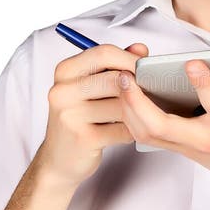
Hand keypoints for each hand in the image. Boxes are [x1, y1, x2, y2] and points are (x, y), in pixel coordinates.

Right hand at [36, 42, 149, 188]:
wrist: (58, 159)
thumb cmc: (79, 118)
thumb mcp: (91, 86)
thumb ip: (114, 65)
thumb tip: (141, 49)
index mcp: (65, 71)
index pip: (104, 53)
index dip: (131, 60)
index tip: (146, 68)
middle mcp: (62, 91)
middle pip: (115, 79)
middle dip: (138, 86)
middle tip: (151, 93)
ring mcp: (70, 116)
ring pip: (122, 106)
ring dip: (137, 111)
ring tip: (140, 114)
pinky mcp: (83, 139)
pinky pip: (123, 129)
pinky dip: (132, 131)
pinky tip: (128, 131)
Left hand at [117, 55, 209, 202]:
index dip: (205, 86)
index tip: (194, 63)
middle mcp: (203, 138)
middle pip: (161, 127)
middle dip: (139, 102)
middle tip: (128, 75)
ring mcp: (185, 145)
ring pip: (146, 132)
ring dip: (128, 108)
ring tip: (122, 78)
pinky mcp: (174, 145)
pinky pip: (144, 133)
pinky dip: (130, 115)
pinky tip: (126, 93)